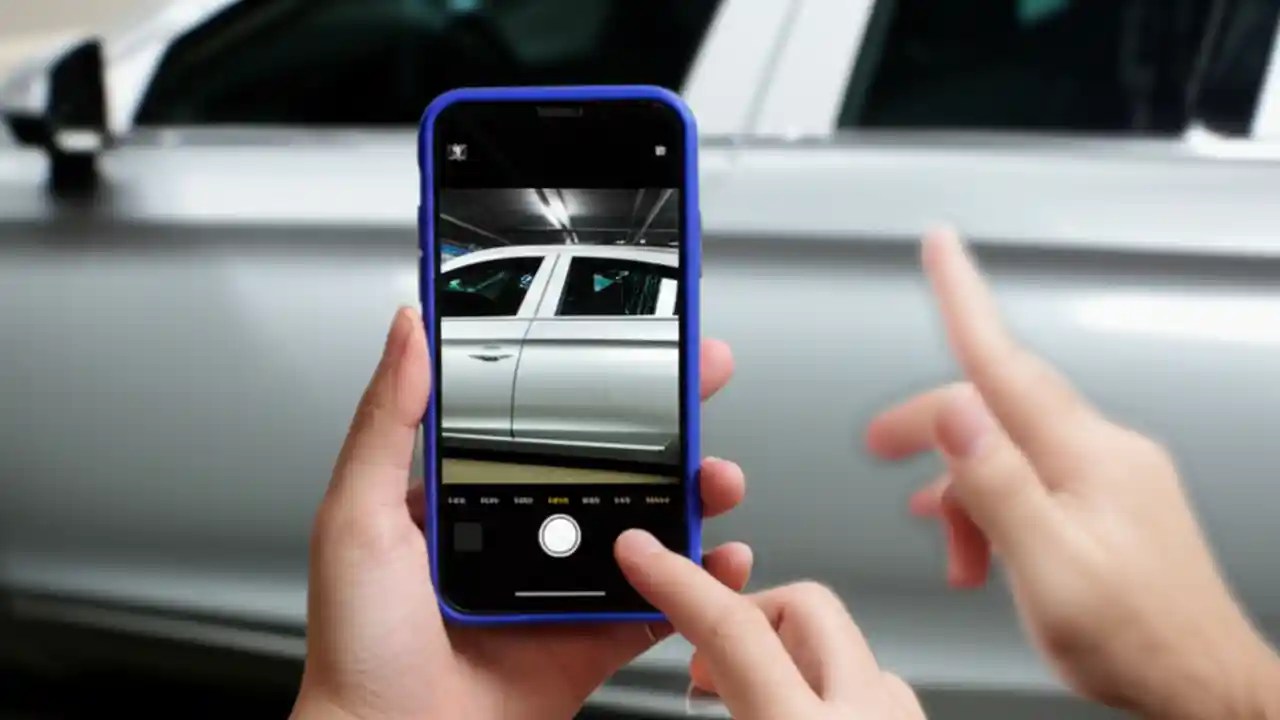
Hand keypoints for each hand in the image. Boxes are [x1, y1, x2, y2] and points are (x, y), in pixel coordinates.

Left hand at [291, 307, 751, 719]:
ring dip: (693, 494)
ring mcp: (563, 584)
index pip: (543, 416)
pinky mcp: (592, 637)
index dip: (592, 376)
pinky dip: (701, 579)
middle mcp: (524, 532)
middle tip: (702, 380)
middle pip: (611, 463)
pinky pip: (660, 601)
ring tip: (716, 477)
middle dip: (666, 421)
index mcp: (471, 494)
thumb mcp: (359, 516)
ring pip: (647, 525)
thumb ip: (388, 421)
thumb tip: (407, 331)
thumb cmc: (358, 648)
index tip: (633, 338)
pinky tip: (722, 556)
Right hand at [615, 530, 925, 718]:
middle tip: (706, 655)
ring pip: (840, 645)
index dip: (677, 582)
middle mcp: (871, 716)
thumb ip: (710, 704)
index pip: (731, 629)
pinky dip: (826, 689)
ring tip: (746, 696)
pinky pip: (870, 686)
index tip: (643, 553)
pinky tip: (798, 717)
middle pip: (801, 603)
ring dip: (786, 656)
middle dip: (746, 612)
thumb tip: (691, 670)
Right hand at [866, 229, 1279, 718]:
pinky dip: (996, 508)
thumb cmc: (1136, 642)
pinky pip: (1036, 480)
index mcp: (1085, 456)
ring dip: (966, 492)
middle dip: (934, 428)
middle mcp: (1103, 452)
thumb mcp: (1049, 568)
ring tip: (954, 552)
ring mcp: (1112, 475)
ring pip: (1011, 451)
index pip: (1006, 361)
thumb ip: (997, 485)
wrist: (1204, 688)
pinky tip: (984, 550)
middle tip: (881, 444)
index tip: (940, 248)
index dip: (964, 298)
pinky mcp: (1113, 502)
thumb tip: (953, 414)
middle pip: (997, 407)